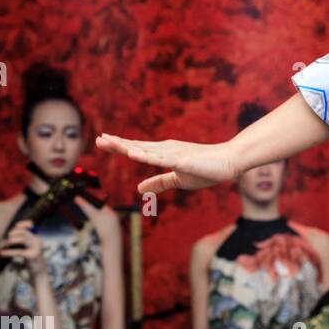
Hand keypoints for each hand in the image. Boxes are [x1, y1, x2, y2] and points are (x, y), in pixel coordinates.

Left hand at [0, 220, 45, 275]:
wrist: (38, 271)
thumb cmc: (30, 259)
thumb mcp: (27, 247)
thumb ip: (21, 240)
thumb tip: (7, 234)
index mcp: (36, 237)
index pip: (30, 225)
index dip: (21, 224)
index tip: (13, 228)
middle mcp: (38, 241)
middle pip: (24, 232)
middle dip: (12, 234)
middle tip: (5, 239)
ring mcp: (36, 248)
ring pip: (23, 239)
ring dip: (10, 241)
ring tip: (3, 245)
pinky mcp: (32, 256)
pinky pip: (19, 251)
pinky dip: (9, 252)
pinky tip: (1, 253)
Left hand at [96, 133, 238, 194]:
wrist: (230, 162)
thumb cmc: (206, 169)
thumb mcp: (178, 180)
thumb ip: (158, 183)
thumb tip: (138, 189)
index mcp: (164, 153)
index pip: (137, 149)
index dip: (120, 146)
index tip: (103, 142)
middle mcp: (166, 149)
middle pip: (136, 146)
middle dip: (116, 143)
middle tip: (98, 139)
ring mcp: (173, 153)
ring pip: (144, 150)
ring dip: (125, 146)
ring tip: (108, 142)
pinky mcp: (182, 160)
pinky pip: (161, 159)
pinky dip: (145, 156)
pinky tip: (133, 154)